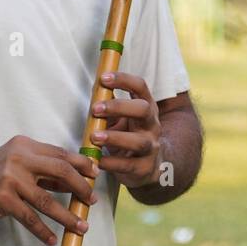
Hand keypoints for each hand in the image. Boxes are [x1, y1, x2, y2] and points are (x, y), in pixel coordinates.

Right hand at [0, 135, 99, 245]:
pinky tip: (51, 239)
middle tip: (92, 200)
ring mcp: (10, 179)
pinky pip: (30, 218)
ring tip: (81, 226)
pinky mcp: (2, 200)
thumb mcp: (15, 162)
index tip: (95, 174)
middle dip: (81, 187)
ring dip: (67, 216)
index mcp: (25, 145)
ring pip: (48, 201)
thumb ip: (42, 169)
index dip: (81, 164)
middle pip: (61, 171)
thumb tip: (74, 181)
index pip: (60, 154)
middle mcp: (19, 159)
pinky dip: (42, 231)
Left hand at [92, 71, 161, 189]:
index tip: (104, 78)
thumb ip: (108, 105)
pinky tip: (98, 160)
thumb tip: (94, 88)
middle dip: (119, 107)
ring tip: (94, 137)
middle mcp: (152, 125)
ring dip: (114, 137)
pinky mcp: (145, 168)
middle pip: (143, 110)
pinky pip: (129, 165)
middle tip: (95, 109)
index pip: (140, 87)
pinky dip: (112, 163)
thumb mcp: (121, 118)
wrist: (147, 167)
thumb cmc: (128, 136)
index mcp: (146, 107)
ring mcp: (151, 147)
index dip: (123, 80)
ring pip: (138, 141)